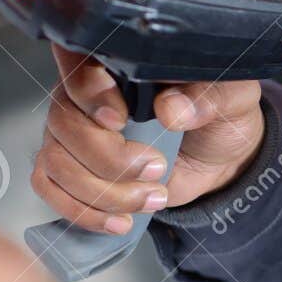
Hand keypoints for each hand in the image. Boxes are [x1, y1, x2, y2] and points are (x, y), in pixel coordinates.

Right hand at [31, 45, 266, 232]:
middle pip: (64, 123)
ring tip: (153, 197)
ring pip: (57, 162)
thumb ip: (206, 97)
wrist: (218, 159)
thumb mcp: (230, 99)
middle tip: (156, 167)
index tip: (121, 119)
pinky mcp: (70, 168)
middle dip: (109, 158)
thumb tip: (171, 108)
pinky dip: (84, 212)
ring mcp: (71, 133)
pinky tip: (121, 220)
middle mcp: (83, 93)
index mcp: (115, 61)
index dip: (91, 94)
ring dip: (104, 192)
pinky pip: (51, 190)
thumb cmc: (218, 117)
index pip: (78, 66)